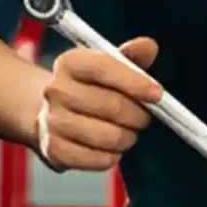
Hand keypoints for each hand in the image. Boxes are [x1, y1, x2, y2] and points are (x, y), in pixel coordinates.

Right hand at [35, 37, 161, 171]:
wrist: (49, 114)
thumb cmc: (87, 88)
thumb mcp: (107, 66)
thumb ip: (131, 56)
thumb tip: (148, 46)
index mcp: (69, 62)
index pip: (105, 68)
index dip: (135, 82)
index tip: (157, 94)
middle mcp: (56, 90)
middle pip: (113, 106)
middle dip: (138, 115)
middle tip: (143, 117)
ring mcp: (52, 121)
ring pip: (110, 136)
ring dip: (128, 137)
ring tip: (126, 131)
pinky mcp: (55, 150)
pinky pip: (101, 160)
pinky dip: (113, 155)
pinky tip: (109, 147)